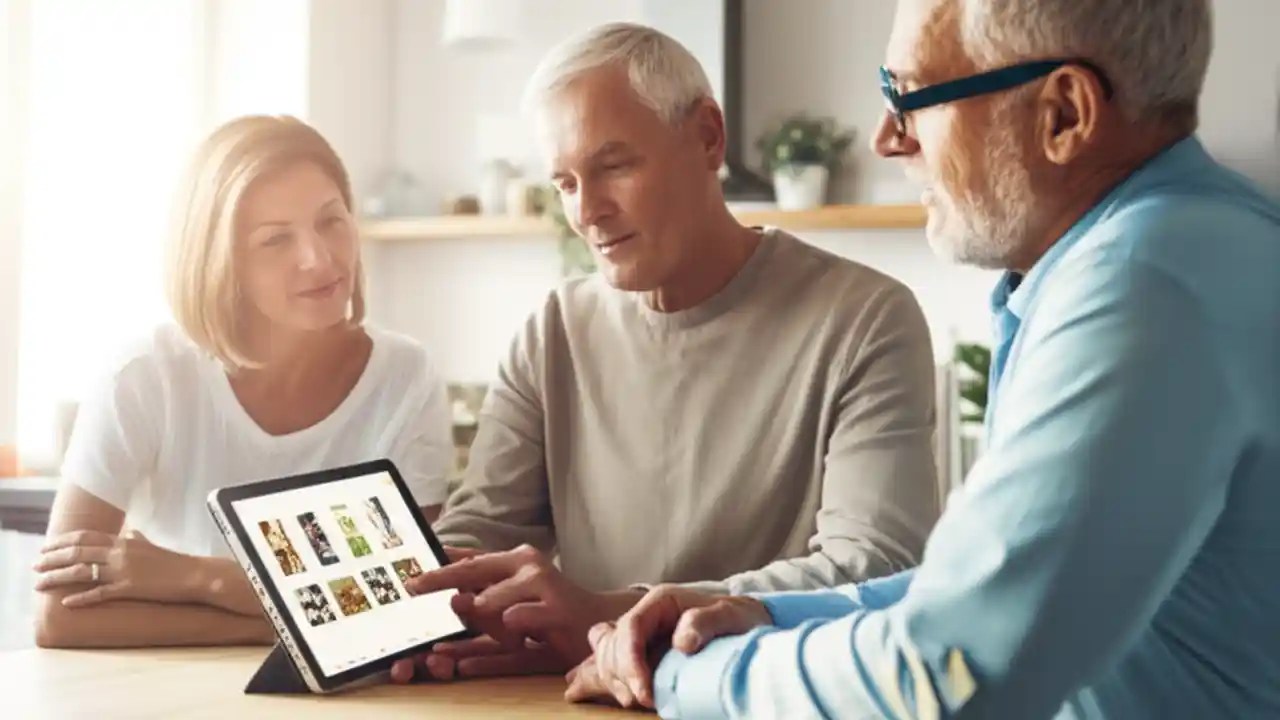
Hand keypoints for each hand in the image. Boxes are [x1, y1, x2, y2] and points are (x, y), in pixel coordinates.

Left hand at [33, 529, 199, 607]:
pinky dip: (81, 598)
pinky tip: (66, 603)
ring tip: (40, 584)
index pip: (85, 537)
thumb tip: (130, 533)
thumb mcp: (152, 546)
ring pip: (82, 571)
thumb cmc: (173, 561)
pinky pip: (99, 593)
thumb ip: (137, 539)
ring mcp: (123, 570)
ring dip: (57, 577)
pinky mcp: (129, 588)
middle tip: (35, 566)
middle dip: (52, 559)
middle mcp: (119, 552)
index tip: (45, 547)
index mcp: (123, 541)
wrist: (193, 574)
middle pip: (77, 552)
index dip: (62, 542)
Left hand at [389, 544, 639, 681]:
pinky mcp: (555, 614)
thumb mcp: (516, 599)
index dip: (438, 567)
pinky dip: (486, 651)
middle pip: (476, 572)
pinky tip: (464, 665)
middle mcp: (530, 567)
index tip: (407, 574)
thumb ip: (482, 594)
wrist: (600, 622)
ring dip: (476, 625)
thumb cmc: (551, 611)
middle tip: (413, 589)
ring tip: (462, 644)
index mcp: (518, 560)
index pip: (471, 561)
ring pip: (493, 605)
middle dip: (441, 581)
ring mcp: (544, 589)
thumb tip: (444, 593)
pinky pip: (514, 628)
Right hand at [566, 584, 772, 708]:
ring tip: (631, 700)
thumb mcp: (732, 616)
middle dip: (622, 677)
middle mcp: (645, 617)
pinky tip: (577, 688)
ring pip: (607, 656)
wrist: (748, 626)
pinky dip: (596, 677)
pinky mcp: (642, 654)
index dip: (630, 662)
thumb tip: (681, 641)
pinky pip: (609, 663)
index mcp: (660, 603)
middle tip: (643, 701)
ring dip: (612, 681)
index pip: (630, 629)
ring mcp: (641, 636)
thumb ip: (707, 622)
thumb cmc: (741, 619)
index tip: (644, 693)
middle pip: (614, 645)